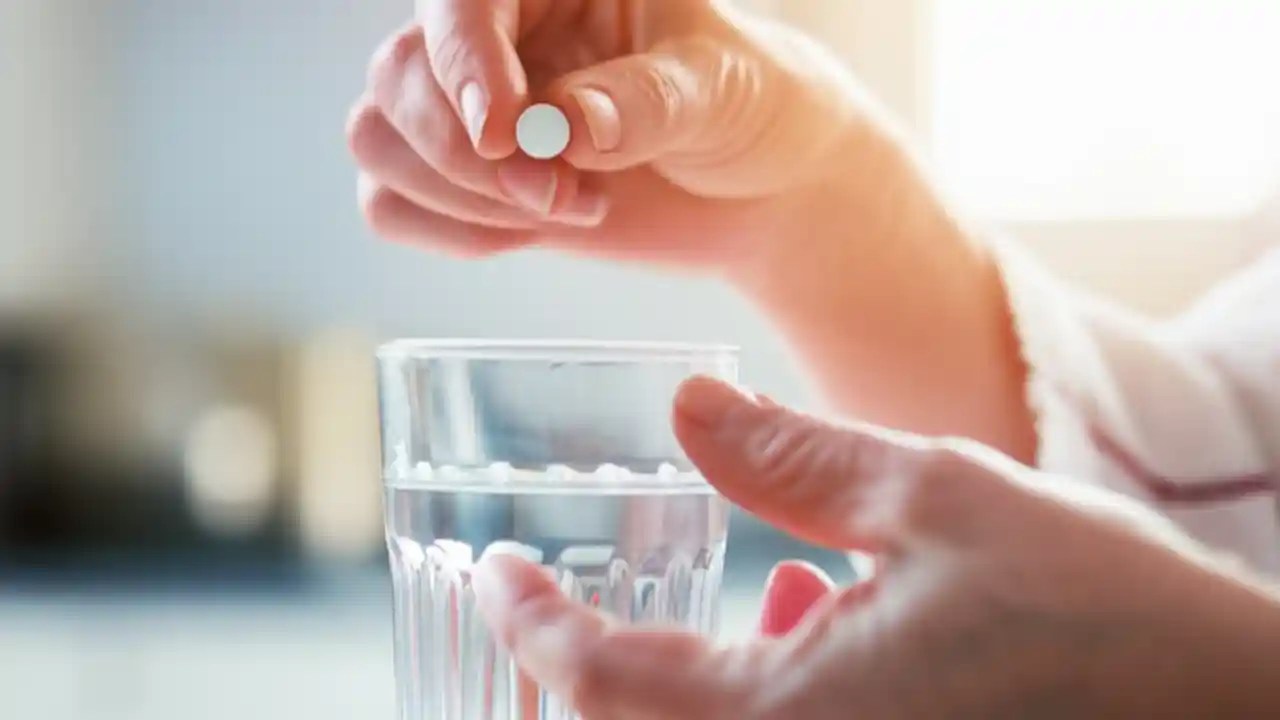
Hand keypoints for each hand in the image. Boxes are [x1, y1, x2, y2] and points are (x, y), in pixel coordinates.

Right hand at [347, 0, 885, 271]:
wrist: (762, 187)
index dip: (463, 60)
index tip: (503, 135)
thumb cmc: (753, 107)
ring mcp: (471, 105)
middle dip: (471, 156)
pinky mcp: (466, 178)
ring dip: (462, 196)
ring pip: (380, 137)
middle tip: (560, 194)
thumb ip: (645, 101)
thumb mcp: (721, 90)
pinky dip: (451, 230)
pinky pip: (390, 202)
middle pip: (397, 73)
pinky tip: (531, 229)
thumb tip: (566, 125)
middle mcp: (497, 32)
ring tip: (568, 206)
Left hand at [472, 378, 1279, 718]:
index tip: (496, 573)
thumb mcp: (940, 499)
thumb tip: (691, 406)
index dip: (529, 624)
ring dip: (665, 692)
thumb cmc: (1104, 614)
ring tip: (753, 593)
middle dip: (579, 679)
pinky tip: (824, 622)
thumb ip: (796, 455)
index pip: (594, 685)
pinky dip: (753, 707)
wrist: (1236, 716)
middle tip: (564, 606)